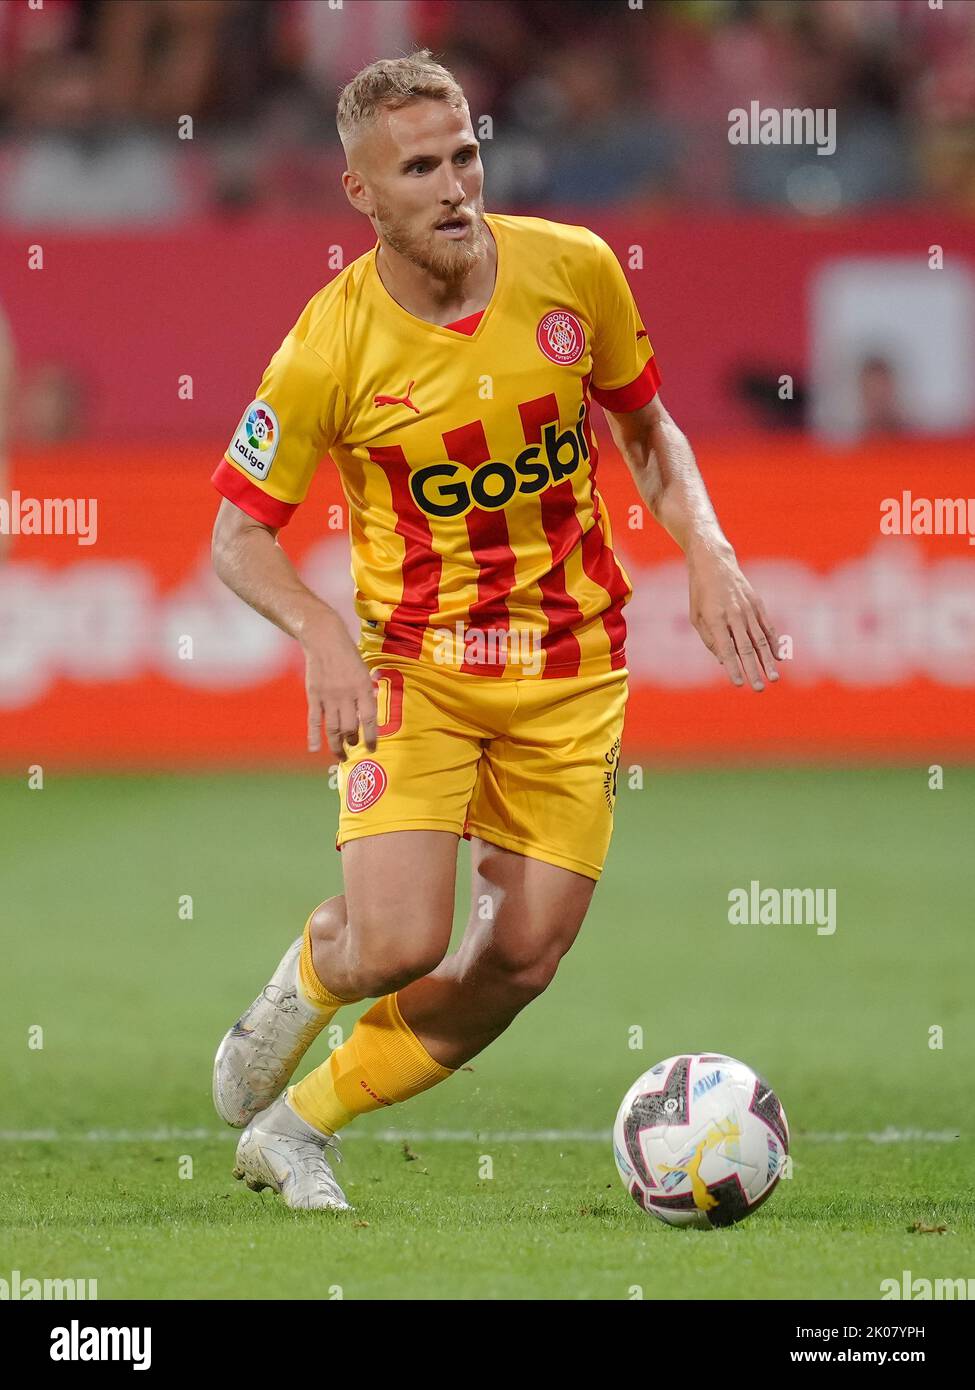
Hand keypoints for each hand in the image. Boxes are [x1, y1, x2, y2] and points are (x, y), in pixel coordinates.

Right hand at [301, 614, 378, 758]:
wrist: (324, 640)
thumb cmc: (348, 655)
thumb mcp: (364, 670)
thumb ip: (366, 692)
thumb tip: (370, 713)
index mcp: (362, 687)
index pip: (369, 719)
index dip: (371, 737)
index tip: (372, 749)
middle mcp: (346, 694)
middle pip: (350, 727)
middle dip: (353, 741)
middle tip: (354, 747)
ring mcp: (328, 696)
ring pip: (333, 728)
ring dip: (337, 745)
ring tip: (340, 755)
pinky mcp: (314, 696)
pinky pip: (314, 720)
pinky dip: (313, 736)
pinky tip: (314, 749)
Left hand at [687, 542, 778, 690]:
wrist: (714, 562)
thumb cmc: (700, 592)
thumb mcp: (696, 616)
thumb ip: (709, 639)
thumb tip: (724, 661)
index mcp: (715, 618)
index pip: (726, 648)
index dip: (733, 667)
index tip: (739, 683)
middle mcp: (734, 614)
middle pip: (746, 647)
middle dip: (753, 670)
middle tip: (759, 688)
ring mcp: (748, 609)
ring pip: (760, 639)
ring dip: (767, 661)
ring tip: (773, 678)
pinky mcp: (758, 604)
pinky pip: (767, 627)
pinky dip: (774, 643)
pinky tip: (779, 657)